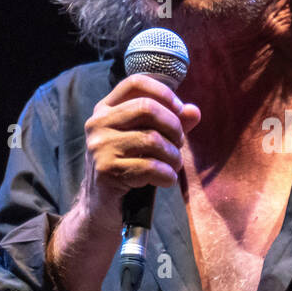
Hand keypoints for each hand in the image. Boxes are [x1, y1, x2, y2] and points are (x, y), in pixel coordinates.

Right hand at [77, 74, 201, 229]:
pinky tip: (166, 181)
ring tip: (174, 166)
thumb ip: (171, 124)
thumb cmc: (130, 169)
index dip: (163, 92)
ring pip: (152, 139)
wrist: (103, 207)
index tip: (179, 110)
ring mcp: (99, 147)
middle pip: (147, 108)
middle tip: (179, 144)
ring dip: (174, 156)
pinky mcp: (106, 170)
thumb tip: (194, 111)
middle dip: (174, 127)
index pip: (135, 83)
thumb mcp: (148, 143)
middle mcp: (98, 123)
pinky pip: (150, 167)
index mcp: (106, 109)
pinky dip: (167, 175)